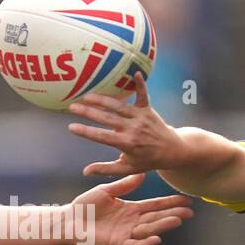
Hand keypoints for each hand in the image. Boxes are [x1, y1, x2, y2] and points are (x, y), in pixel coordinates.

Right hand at [67, 72, 187, 175]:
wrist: (172, 151)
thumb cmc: (147, 160)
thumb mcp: (127, 168)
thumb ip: (106, 169)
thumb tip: (85, 171)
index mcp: (127, 144)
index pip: (102, 137)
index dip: (86, 132)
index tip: (71, 127)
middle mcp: (133, 128)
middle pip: (107, 118)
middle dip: (88, 112)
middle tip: (72, 107)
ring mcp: (141, 117)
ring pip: (119, 106)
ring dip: (102, 99)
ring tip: (86, 95)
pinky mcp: (148, 109)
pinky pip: (143, 95)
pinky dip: (140, 84)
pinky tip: (135, 72)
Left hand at [70, 172, 193, 244]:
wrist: (70, 220)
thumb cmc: (86, 205)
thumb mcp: (106, 191)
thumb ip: (124, 185)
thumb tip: (142, 174)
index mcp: (131, 208)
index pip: (155, 206)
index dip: (170, 203)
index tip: (186, 200)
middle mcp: (132, 222)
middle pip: (157, 218)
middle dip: (173, 214)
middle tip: (190, 212)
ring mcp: (126, 234)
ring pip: (149, 230)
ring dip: (163, 226)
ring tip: (177, 220)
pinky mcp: (118, 244)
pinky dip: (145, 243)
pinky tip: (156, 238)